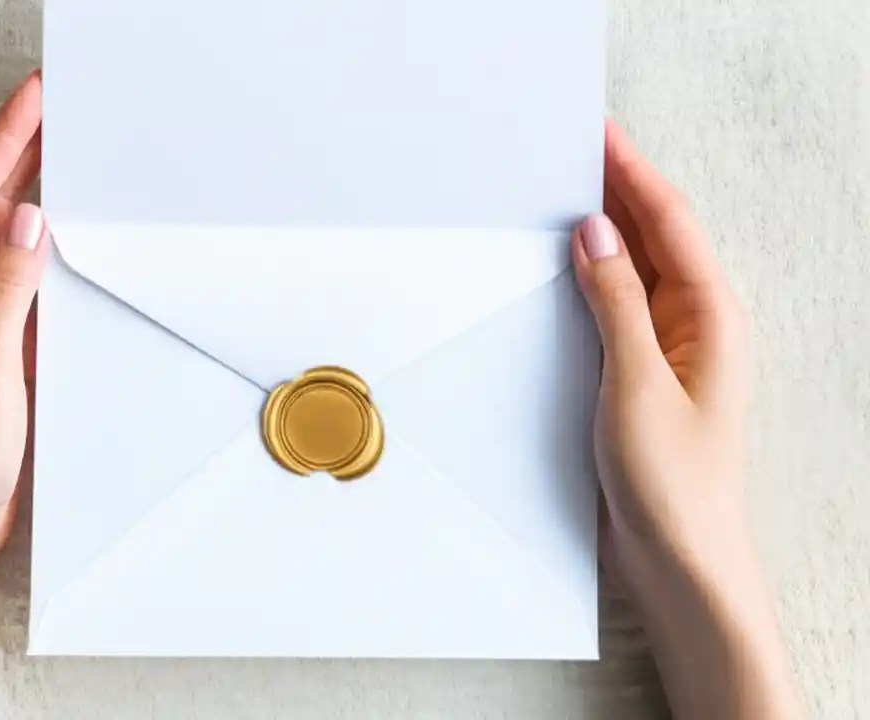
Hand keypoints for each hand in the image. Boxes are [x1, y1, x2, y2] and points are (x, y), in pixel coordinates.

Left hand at [0, 71, 49, 564]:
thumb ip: (6, 292)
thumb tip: (26, 222)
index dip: (4, 142)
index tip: (34, 100)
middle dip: (14, 152)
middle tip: (52, 107)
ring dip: (24, 195)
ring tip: (57, 150)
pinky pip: (7, 281)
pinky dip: (32, 250)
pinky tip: (55, 236)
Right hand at [572, 120, 801, 718]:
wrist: (682, 561)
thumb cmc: (674, 485)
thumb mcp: (638, 385)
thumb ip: (616, 304)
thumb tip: (594, 234)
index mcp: (711, 316)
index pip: (668, 220)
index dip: (631, 169)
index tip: (595, 130)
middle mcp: (695, 323)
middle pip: (654, 235)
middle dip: (613, 187)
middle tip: (566, 148)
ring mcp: (668, 348)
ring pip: (632, 268)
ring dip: (600, 228)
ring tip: (558, 190)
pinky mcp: (640, 373)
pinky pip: (615, 306)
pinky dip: (588, 276)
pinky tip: (561, 265)